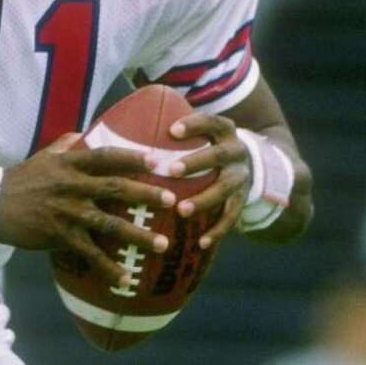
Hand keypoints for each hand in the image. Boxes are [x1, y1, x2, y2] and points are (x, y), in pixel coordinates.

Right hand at [0, 134, 175, 288]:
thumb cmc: (21, 179)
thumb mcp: (44, 157)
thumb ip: (66, 144)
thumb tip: (84, 133)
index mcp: (69, 163)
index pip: (106, 157)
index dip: (132, 158)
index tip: (156, 161)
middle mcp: (71, 186)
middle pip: (115, 188)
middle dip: (145, 195)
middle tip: (171, 201)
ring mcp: (67, 212)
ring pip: (108, 224)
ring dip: (136, 235)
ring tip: (161, 244)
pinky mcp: (60, 235)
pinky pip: (89, 253)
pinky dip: (108, 268)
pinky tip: (126, 279)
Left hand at [163, 113, 252, 250]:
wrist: (251, 166)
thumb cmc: (206, 148)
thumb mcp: (200, 134)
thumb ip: (170, 131)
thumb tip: (114, 128)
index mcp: (223, 131)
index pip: (211, 121)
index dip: (194, 125)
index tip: (172, 130)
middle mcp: (235, 151)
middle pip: (219, 154)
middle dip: (197, 162)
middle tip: (172, 171)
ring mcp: (241, 177)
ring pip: (226, 188)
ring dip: (205, 199)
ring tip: (182, 211)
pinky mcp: (242, 201)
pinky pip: (231, 218)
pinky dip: (217, 231)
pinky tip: (201, 243)